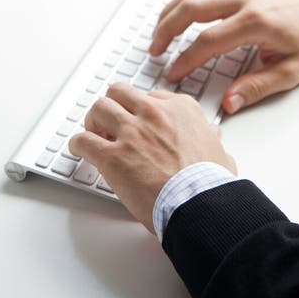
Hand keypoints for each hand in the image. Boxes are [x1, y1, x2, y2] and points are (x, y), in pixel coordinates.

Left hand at [69, 83, 235, 232]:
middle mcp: (154, 114)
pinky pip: (84, 140)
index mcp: (180, 109)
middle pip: (120, 93)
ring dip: (93, 121)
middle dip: (113, 106)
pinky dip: (78, 144)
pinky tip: (80, 150)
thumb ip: (212, 139)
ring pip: (100, 108)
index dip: (141, 110)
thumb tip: (213, 135)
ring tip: (93, 133)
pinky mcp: (113, 155)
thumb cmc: (211, 183)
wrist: (201, 204)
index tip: (138, 120)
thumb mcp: (220, 152)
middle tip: (110, 121)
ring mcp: (132, 132)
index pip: (151, 96)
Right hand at [150, 0, 298, 114]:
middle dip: (166, 29)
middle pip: (191, 8)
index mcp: (255, 22)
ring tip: (157, 34)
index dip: (185, 59)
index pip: (208, 40)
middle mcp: (243, 0)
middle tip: (154, 51)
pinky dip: (182, 0)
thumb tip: (230, 102)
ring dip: (169, 12)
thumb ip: (258, 87)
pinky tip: (174, 15)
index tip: (173, 74)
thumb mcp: (291, 71)